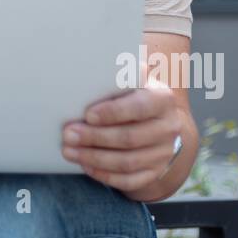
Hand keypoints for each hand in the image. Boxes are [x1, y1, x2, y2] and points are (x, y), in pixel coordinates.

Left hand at [60, 65, 182, 193]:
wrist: (159, 121)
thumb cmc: (135, 94)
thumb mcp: (133, 79)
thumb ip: (121, 72)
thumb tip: (98, 58)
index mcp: (163, 99)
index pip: (139, 107)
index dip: (113, 112)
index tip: (88, 114)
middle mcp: (168, 128)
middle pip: (129, 137)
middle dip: (95, 137)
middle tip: (68, 133)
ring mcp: (163, 153)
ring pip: (127, 162)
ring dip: (94, 157)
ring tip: (69, 150)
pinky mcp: (155, 173)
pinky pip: (129, 180)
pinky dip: (105, 175)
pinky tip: (85, 165)